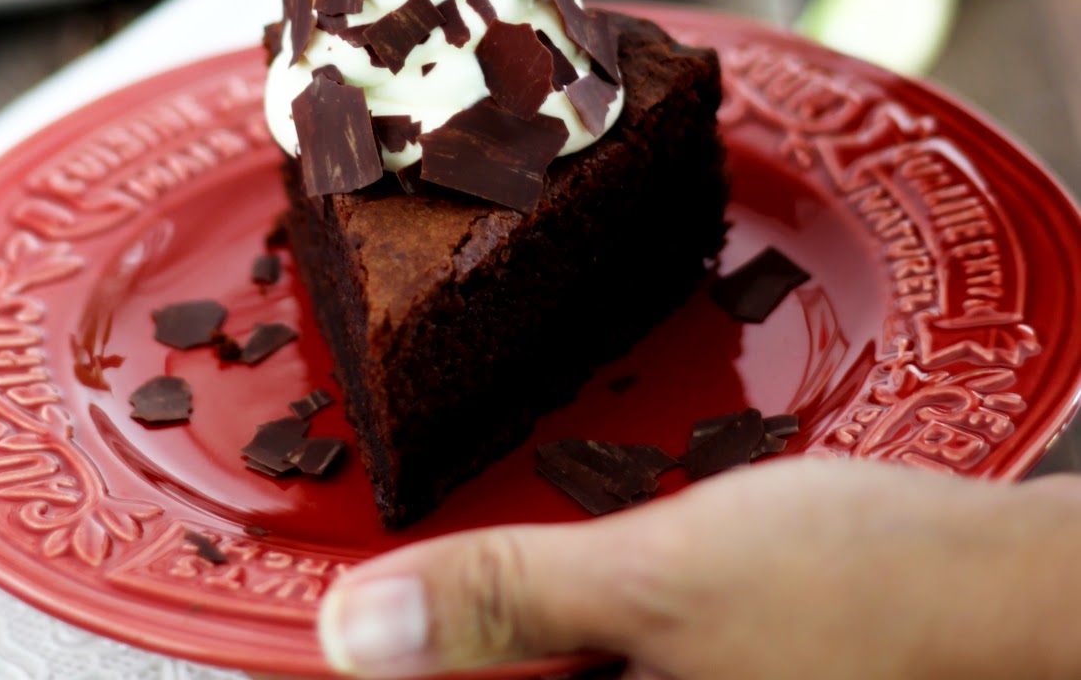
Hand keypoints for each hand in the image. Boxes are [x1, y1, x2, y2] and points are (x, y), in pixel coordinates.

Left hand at [282, 458, 1080, 679]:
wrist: (998, 601)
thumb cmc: (855, 595)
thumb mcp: (665, 578)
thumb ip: (506, 603)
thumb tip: (346, 631)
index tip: (249, 644)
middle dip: (404, 653)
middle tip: (343, 602)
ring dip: (468, 632)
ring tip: (401, 591)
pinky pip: (574, 676)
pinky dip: (532, 639)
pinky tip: (509, 596)